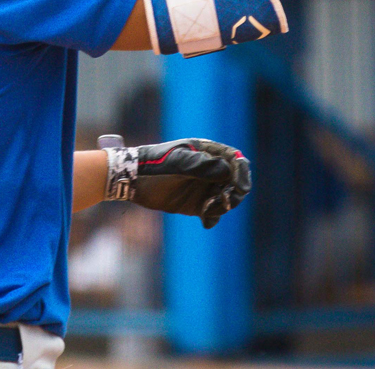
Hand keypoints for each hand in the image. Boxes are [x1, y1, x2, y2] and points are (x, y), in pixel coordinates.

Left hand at [104, 137, 252, 227]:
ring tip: (206, 210)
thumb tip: (227, 171)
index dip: (241, 173)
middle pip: (236, 181)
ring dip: (222, 206)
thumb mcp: (177, 162)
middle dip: (235, 193)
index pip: (236, 160)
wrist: (133, 180)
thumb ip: (201, 165)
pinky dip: (213, 217)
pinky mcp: (197, 204)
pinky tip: (205, 221)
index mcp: (208, 153)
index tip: (239, 188)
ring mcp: (204, 187)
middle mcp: (210, 170)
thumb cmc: (154, 164)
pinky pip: (213, 213)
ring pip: (227, 198)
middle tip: (225, 202)